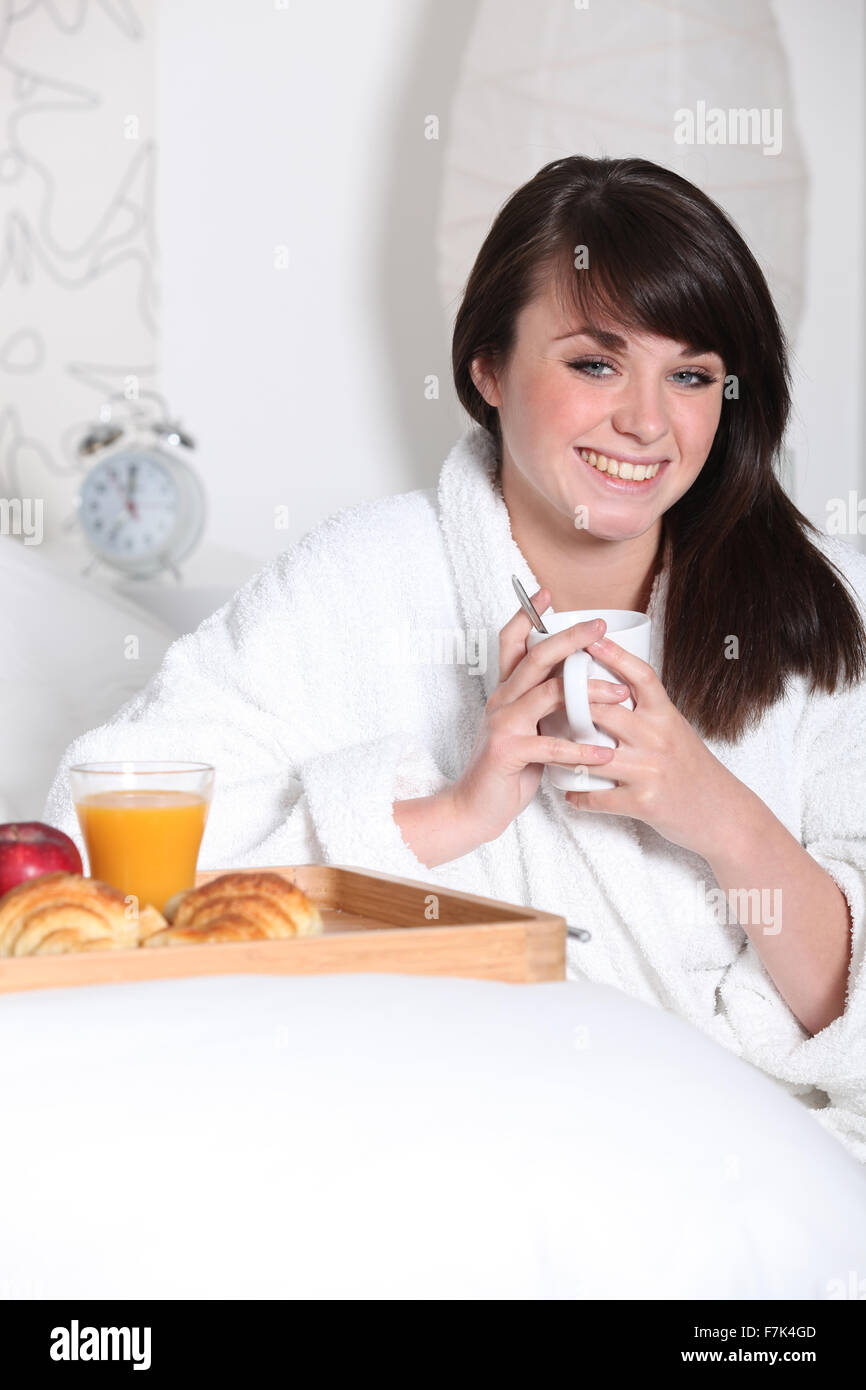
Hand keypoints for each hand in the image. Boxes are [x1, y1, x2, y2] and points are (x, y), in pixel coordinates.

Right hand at [450, 589, 630, 845]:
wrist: (474, 808)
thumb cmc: (507, 769)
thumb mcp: (526, 728)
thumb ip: (544, 706)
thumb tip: (579, 684)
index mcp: (505, 692)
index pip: (511, 643)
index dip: (526, 615)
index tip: (546, 592)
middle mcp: (500, 701)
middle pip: (536, 657)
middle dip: (569, 638)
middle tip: (599, 625)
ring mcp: (502, 724)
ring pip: (549, 694)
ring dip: (589, 692)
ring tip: (621, 693)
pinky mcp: (508, 752)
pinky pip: (551, 745)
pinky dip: (581, 749)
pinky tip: (604, 753)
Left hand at [564, 635, 744, 856]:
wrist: (722, 813)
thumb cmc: (694, 770)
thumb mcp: (676, 731)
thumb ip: (646, 712)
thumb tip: (611, 689)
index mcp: (666, 715)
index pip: (640, 676)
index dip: (614, 655)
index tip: (588, 638)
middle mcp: (658, 738)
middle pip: (604, 712)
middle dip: (570, 706)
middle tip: (541, 700)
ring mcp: (650, 770)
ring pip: (593, 755)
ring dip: (564, 755)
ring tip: (544, 750)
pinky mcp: (643, 802)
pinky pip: (598, 797)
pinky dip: (579, 797)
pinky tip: (568, 794)